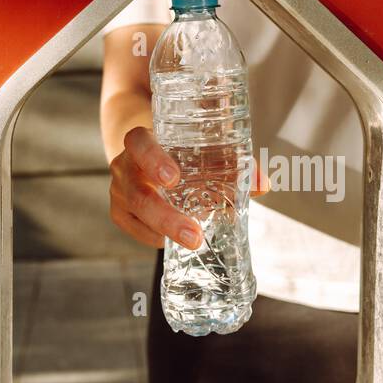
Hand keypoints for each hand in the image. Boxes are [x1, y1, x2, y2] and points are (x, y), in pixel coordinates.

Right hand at [108, 127, 267, 248]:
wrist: (144, 151)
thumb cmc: (176, 148)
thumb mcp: (199, 146)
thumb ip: (233, 162)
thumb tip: (261, 184)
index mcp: (141, 142)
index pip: (138, 143)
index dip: (153, 159)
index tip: (173, 178)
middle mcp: (125, 167)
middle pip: (137, 193)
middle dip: (166, 217)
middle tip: (194, 235)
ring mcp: (120, 192)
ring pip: (136, 215)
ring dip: (166, 230)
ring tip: (194, 240)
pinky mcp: (121, 213)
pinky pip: (137, 231)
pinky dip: (157, 237)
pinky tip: (174, 241)